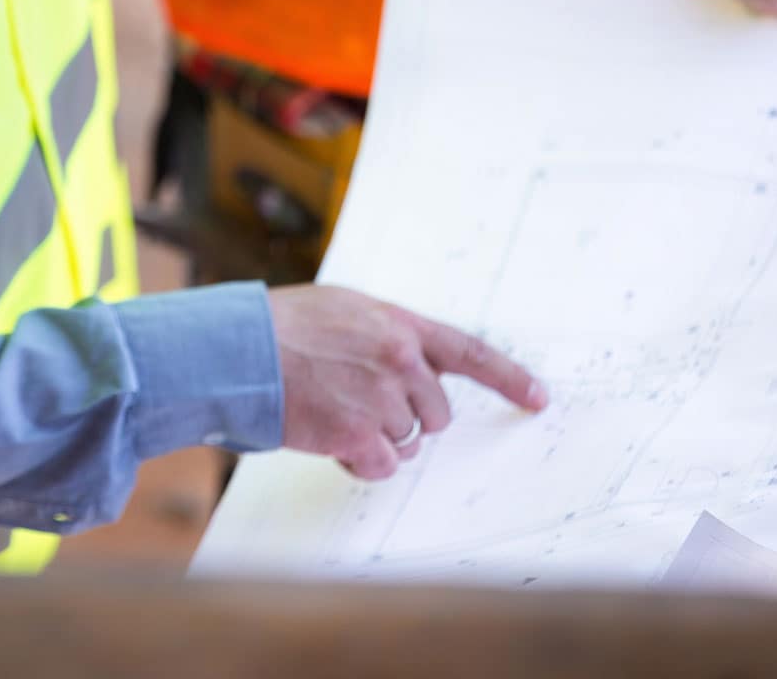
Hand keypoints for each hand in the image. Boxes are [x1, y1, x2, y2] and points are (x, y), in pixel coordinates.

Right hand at [269, 285, 546, 480]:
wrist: (239, 350)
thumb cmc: (281, 328)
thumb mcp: (343, 310)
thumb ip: (383, 333)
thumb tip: (409, 360)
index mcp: (399, 325)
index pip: (470, 353)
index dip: (509, 378)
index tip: (538, 399)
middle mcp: (400, 360)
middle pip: (436, 414)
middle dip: (407, 419)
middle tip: (361, 405)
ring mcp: (382, 399)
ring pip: (405, 442)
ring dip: (374, 438)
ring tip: (331, 411)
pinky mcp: (358, 434)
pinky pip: (380, 466)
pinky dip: (356, 461)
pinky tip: (326, 436)